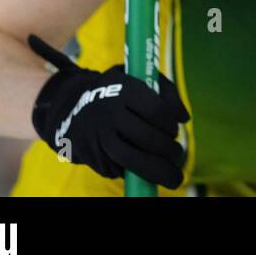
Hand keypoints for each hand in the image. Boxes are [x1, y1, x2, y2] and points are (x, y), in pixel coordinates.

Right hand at [28, 34, 189, 188]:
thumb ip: (166, 91)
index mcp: (124, 90)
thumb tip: (184, 119)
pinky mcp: (91, 156)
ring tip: (174, 177)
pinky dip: (135, 172)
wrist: (71, 104)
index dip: (171, 124)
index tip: (177, 127)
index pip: (157, 111)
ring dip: (157, 171)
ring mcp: (98, 137)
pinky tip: (144, 168)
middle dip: (169, 150)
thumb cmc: (118, 90)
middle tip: (178, 154)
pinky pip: (118, 169)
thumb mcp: (139, 77)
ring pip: (132, 160)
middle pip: (147, 139)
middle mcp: (109, 114)